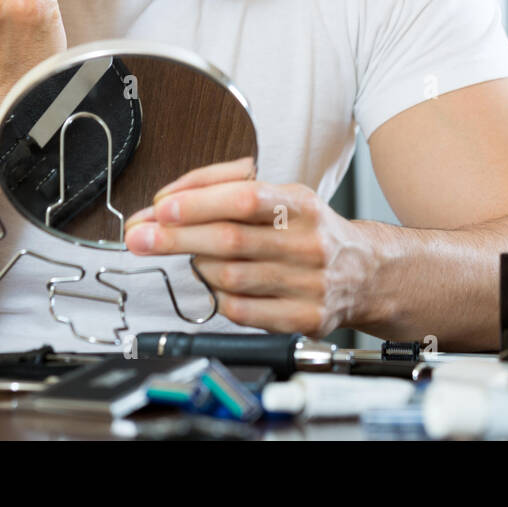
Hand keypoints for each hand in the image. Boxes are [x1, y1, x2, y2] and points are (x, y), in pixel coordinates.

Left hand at [122, 157, 381, 336]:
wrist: (366, 273)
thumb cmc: (308, 230)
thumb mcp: (281, 194)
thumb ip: (226, 187)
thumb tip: (168, 200)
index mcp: (301, 204)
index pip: (244, 198)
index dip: (198, 202)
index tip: (161, 208)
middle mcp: (308, 243)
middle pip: (230, 241)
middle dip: (176, 238)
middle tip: (141, 237)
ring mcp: (308, 284)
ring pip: (231, 278)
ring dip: (198, 267)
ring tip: (193, 257)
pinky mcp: (304, 319)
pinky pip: (242, 311)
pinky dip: (218, 297)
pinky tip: (218, 285)